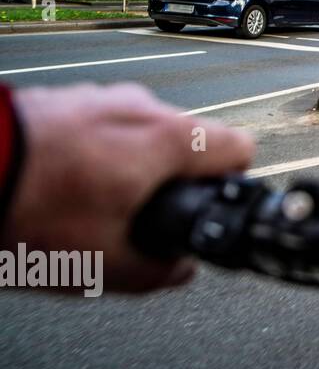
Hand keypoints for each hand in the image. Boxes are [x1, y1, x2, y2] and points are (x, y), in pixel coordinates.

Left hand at [3, 83, 255, 293]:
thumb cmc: (28, 209)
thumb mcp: (101, 264)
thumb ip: (157, 272)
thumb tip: (178, 270)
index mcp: (167, 140)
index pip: (240, 149)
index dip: (229, 184)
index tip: (202, 208)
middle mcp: (142, 107)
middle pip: (186, 146)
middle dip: (168, 183)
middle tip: (134, 221)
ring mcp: (102, 96)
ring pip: (140, 136)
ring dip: (127, 167)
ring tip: (86, 206)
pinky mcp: (66, 97)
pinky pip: (101, 127)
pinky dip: (92, 153)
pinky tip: (57, 187)